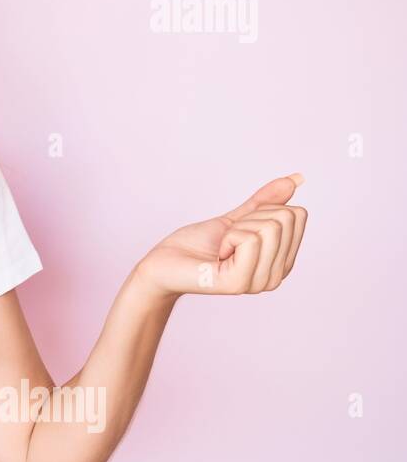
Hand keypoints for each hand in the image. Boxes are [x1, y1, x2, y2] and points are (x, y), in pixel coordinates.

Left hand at [136, 173, 308, 297]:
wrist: (164, 261)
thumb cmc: (196, 244)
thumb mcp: (237, 218)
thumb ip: (265, 202)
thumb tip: (296, 179)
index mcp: (282, 262)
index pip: (297, 214)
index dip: (261, 212)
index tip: (238, 229)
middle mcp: (277, 276)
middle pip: (285, 219)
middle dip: (249, 219)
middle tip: (227, 240)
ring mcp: (259, 282)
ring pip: (268, 228)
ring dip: (236, 229)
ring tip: (221, 248)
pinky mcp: (239, 283)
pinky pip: (248, 239)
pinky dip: (227, 237)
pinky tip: (216, 256)